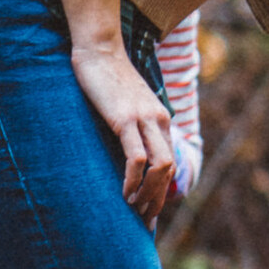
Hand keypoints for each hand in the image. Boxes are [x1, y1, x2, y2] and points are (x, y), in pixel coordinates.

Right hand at [66, 30, 181, 225]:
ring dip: (149, 194)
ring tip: (134, 210)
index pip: (169, 161)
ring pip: (161, 167)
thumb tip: (125, 151)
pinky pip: (137, 158)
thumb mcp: (124, 104)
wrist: (98, 48)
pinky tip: (124, 193)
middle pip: (170, 169)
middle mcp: (158, 120)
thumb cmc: (105, 76)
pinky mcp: (125, 119)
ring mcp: (144, 119)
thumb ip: (130, 125)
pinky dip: (133, 180)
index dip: (163, 189)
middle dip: (159, 198)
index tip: (151, 210)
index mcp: (159, 118)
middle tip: (145, 221)